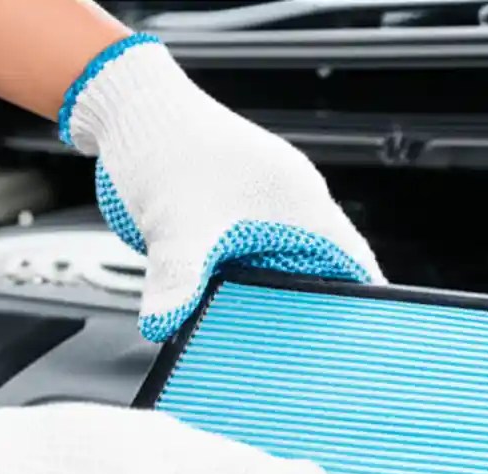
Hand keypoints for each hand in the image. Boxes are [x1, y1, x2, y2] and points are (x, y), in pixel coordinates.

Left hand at [59, 34, 385, 341]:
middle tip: (298, 350)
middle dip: (309, 309)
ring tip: (259, 333)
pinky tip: (222, 299)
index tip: (354, 339)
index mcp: (300, 200)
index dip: (359, 302)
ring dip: (271, 294)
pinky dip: (244, 279)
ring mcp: (262, 203)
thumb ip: (175, 281)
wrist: (129, 108)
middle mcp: (290, 200)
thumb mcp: (173, 226)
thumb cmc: (164, 144)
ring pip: (282, 264)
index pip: (353, 261)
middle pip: (320, 270)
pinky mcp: (233, 209)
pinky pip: (251, 254)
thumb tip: (164, 325)